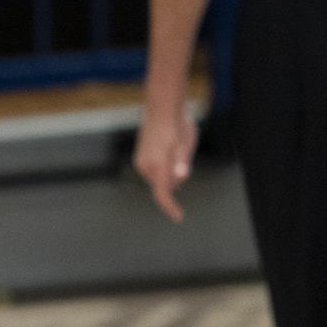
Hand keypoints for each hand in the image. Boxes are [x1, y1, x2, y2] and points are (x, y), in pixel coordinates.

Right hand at [134, 105, 197, 222]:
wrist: (161, 108)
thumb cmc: (176, 124)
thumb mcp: (186, 143)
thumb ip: (182, 162)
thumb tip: (180, 176)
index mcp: (157, 164)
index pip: (162, 194)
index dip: (170, 207)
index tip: (179, 217)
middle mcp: (145, 166)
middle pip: (164, 186)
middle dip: (175, 181)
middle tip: (185, 159)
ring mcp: (141, 161)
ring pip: (159, 178)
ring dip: (170, 172)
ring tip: (177, 150)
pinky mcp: (141, 157)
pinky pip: (154, 171)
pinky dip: (164, 167)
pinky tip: (170, 150)